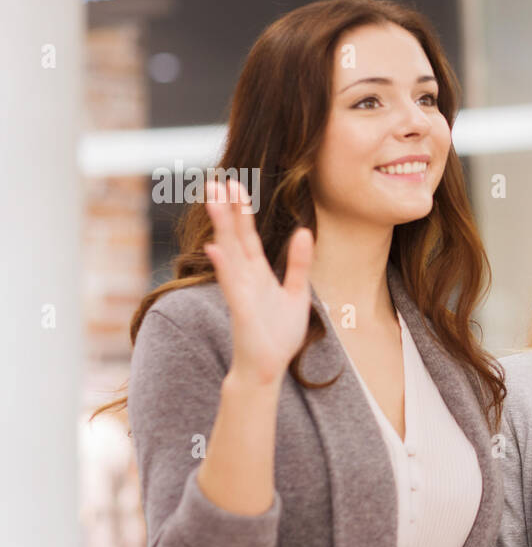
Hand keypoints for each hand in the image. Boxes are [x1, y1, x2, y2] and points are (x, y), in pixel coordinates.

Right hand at [203, 178, 314, 386]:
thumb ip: (299, 264)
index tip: (236, 184)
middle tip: (218, 180)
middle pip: (234, 236)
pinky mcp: (241, 308)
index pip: (247, 235)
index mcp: (257, 272)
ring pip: (228, 252)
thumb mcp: (297, 292)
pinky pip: (232, 283)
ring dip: (221, 225)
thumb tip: (304, 232)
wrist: (268, 367)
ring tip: (213, 199)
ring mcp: (240, 291)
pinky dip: (224, 264)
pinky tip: (216, 246)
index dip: (242, 210)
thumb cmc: (279, 333)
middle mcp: (244, 277)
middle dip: (227, 209)